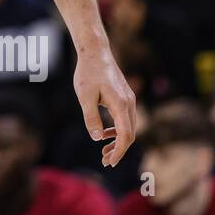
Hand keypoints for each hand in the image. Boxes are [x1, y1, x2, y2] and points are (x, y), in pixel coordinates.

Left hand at [73, 44, 136, 166]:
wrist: (95, 52)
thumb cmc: (88, 73)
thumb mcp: (85, 96)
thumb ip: (91, 118)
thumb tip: (96, 138)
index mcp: (121, 104)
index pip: (126, 135)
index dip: (119, 151)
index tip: (109, 162)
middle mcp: (129, 103)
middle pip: (130, 134)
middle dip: (119, 149)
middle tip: (104, 161)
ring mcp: (129, 100)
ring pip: (128, 127)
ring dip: (118, 141)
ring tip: (104, 152)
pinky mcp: (125, 97)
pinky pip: (125, 119)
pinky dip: (117, 130)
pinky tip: (103, 134)